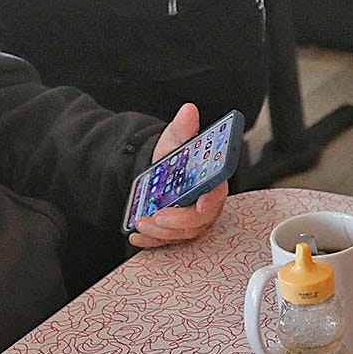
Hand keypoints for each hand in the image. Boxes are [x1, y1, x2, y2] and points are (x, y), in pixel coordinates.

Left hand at [129, 103, 226, 248]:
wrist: (158, 171)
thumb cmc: (175, 158)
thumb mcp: (175, 140)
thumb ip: (183, 129)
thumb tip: (188, 111)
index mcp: (211, 182)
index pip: (216, 194)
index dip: (210, 201)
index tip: (199, 203)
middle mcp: (205, 204)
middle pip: (199, 220)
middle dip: (178, 221)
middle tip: (157, 215)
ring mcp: (192, 221)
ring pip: (183, 234)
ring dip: (162, 232)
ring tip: (142, 222)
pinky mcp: (177, 231)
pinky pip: (168, 241)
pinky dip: (151, 242)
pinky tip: (136, 236)